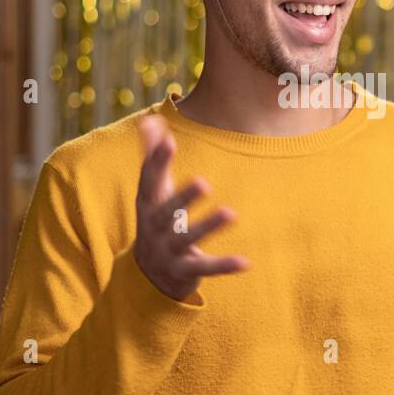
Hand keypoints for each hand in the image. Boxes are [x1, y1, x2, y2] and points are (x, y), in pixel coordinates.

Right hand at [132, 114, 249, 300]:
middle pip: (166, 212)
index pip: (150, 180)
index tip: (168, 140)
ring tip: (231, 213)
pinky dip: (224, 265)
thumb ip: (153, 156)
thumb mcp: (152, 191)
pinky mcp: (185, 271)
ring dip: (208, 227)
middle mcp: (154, 227)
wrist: (148, 275)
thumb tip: (150, 120)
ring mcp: (168, 251)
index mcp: (148, 204)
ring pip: (187, 239)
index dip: (158, 160)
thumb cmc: (156, 220)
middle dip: (183, 197)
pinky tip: (245, 262)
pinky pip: (205, 268)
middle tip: (204, 182)